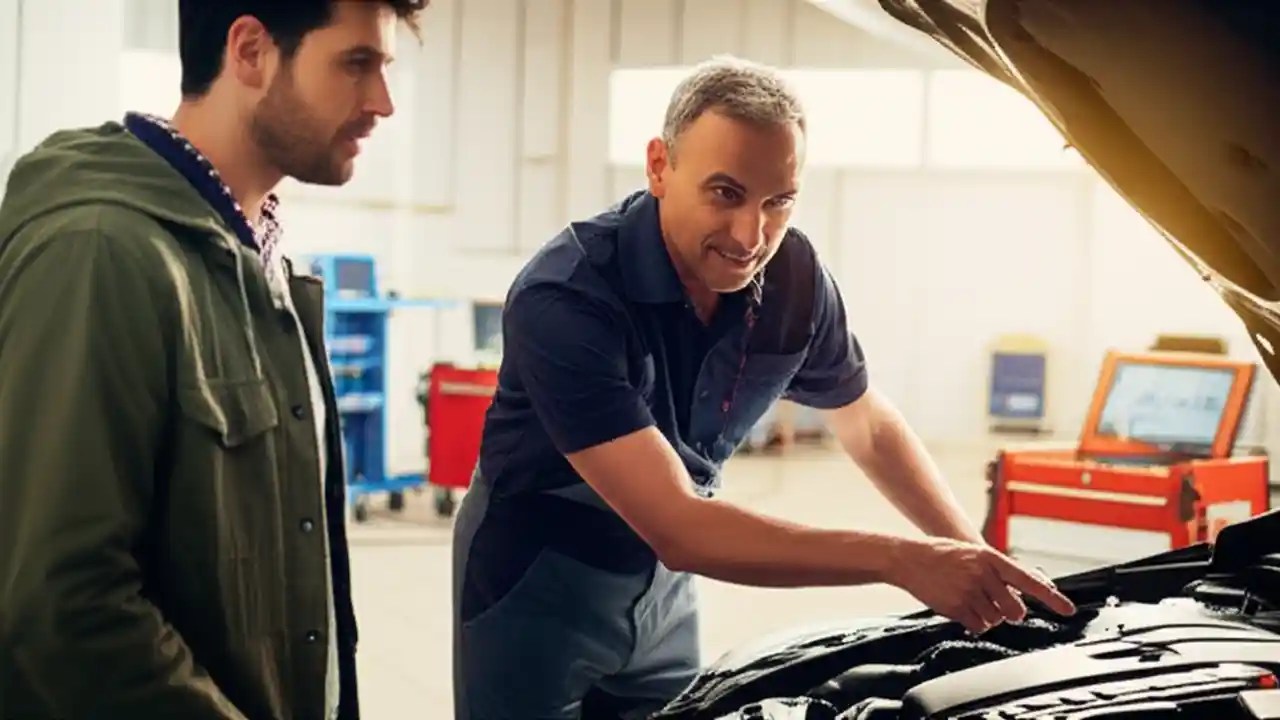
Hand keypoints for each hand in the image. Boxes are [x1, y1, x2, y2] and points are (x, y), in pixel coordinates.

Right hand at [889, 537, 1075, 634]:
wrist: (909, 558)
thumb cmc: (943, 555)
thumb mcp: (974, 555)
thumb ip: (999, 572)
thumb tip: (1023, 594)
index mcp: (991, 558)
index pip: (1028, 581)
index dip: (1051, 598)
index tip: (1069, 611)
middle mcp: (983, 574)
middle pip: (1014, 609)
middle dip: (1009, 611)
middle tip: (994, 602)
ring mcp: (969, 592)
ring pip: (996, 620)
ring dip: (987, 615)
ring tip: (968, 598)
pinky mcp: (956, 608)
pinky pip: (979, 627)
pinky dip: (974, 623)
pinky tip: (961, 607)